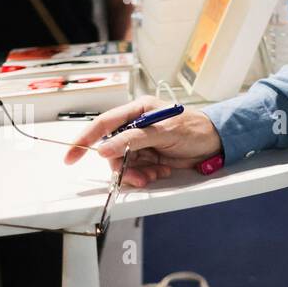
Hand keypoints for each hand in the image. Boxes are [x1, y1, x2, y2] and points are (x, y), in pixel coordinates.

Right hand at [63, 96, 223, 188]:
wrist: (216, 142)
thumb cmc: (195, 128)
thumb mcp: (164, 132)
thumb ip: (132, 139)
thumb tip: (104, 148)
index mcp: (138, 110)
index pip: (104, 123)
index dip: (85, 139)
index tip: (71, 156)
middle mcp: (136, 125)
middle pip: (111, 149)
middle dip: (122, 166)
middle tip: (137, 176)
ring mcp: (142, 142)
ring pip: (123, 163)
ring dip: (136, 173)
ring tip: (154, 174)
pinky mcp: (149, 156)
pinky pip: (135, 170)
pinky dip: (145, 175)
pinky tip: (160, 172)